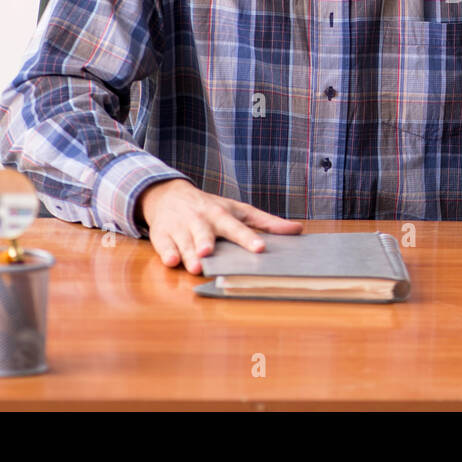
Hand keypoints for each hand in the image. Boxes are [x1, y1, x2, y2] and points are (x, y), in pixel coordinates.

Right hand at [138, 178, 302, 273]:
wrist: (168, 195)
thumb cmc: (210, 207)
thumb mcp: (238, 210)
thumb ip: (266, 222)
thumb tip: (298, 230)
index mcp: (221, 215)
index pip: (237, 227)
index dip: (248, 237)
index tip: (260, 248)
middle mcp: (200, 221)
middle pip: (204, 232)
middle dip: (205, 242)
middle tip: (209, 253)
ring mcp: (180, 227)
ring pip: (185, 242)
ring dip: (189, 253)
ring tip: (196, 266)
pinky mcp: (162, 235)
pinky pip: (163, 245)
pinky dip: (167, 253)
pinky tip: (171, 261)